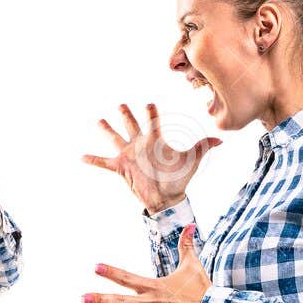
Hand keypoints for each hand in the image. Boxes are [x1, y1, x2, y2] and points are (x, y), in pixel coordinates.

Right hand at [82, 102, 220, 214]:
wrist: (166, 198)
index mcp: (156, 140)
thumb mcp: (191, 161)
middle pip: (130, 124)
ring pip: (114, 138)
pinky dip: (92, 160)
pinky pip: (104, 162)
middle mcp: (140, 144)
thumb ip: (202, 147)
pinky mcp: (121, 168)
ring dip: (106, 130)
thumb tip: (221, 139)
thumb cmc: (178, 178)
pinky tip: (81, 156)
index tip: (149, 104)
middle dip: (125, 114)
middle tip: (121, 104)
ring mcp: (129, 155)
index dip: (150, 112)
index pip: (153, 121)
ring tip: (98, 121)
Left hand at [83, 224, 210, 302]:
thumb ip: (187, 245)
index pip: (127, 278)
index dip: (111, 272)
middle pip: (120, 301)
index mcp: (153, 287)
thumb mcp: (193, 265)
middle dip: (100, 300)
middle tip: (81, 299)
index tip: (95, 267)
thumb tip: (191, 226)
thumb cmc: (201, 288)